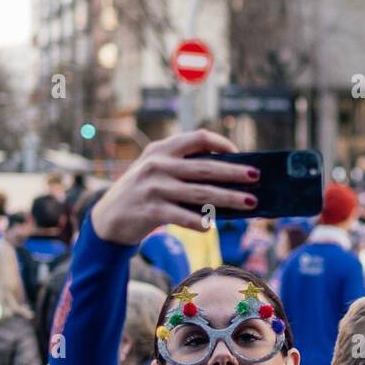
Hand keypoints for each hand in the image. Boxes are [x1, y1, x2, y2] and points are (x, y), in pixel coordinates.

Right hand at [90, 129, 256, 246]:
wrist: (108, 219)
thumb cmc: (142, 194)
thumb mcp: (156, 171)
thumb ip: (183, 169)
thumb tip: (227, 178)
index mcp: (162, 149)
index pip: (198, 138)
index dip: (222, 144)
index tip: (240, 154)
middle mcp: (158, 165)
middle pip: (206, 167)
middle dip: (235, 173)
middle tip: (257, 177)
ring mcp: (154, 187)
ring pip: (200, 193)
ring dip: (228, 198)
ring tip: (250, 203)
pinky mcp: (150, 210)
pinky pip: (182, 216)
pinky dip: (199, 221)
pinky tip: (212, 226)